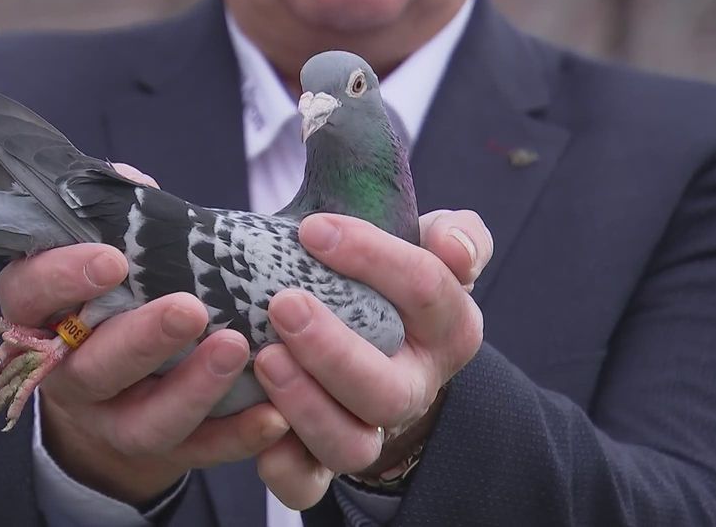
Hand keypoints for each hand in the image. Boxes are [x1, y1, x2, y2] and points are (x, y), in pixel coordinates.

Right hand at [0, 165, 288, 504]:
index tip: (113, 260)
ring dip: (193, 389)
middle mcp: (69, 374)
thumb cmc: (117, 297)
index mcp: (43, 316)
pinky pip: (197, 452)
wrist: (115, 389)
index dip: (63, 278)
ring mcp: (112, 420)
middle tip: (190, 309)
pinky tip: (276, 414)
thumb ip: (122, 220)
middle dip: (141, 339)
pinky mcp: (160, 452)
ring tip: (238, 348)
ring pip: (145, 421)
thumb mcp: (106, 253)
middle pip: (92, 367)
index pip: (31, 295)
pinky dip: (236, 436)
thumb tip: (136, 183)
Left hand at [254, 209, 492, 508]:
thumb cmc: (394, 283)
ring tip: (265, 358)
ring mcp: (370, 429)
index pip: (427, 292)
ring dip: (305, 406)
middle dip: (334, 351)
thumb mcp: (434, 247)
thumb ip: (458, 237)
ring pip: (349, 445)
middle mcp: (414, 388)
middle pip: (387, 390)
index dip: (373, 258)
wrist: (380, 340)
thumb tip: (453, 249)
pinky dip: (283, 468)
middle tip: (284, 305)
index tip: (314, 229)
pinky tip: (257, 424)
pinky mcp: (324, 459)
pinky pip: (308, 485)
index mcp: (448, 329)